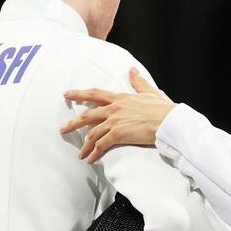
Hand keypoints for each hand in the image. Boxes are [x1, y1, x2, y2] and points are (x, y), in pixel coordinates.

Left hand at [60, 68, 175, 162]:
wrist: (168, 122)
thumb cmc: (162, 109)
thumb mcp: (149, 92)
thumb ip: (138, 82)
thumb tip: (132, 70)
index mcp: (120, 98)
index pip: (95, 94)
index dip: (79, 94)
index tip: (66, 95)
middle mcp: (114, 108)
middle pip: (87, 115)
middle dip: (73, 123)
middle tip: (62, 128)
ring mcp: (114, 121)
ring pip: (92, 133)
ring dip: (85, 145)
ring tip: (80, 154)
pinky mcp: (118, 134)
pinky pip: (101, 145)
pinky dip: (94, 153)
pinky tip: (90, 160)